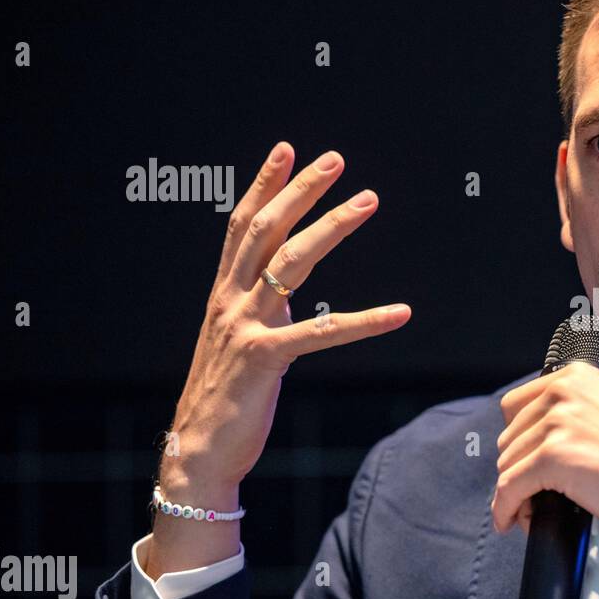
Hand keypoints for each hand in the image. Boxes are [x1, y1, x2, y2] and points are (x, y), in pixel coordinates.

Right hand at [149, 143, 411, 576]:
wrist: (197, 449)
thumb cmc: (226, 396)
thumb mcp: (238, 340)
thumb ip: (258, 308)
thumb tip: (282, 286)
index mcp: (224, 293)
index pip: (242, 226)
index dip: (263, 184)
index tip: (286, 149)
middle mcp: (230, 301)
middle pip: (266, 230)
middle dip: (300, 190)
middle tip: (335, 159)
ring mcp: (246, 327)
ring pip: (291, 262)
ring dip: (332, 227)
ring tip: (367, 199)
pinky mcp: (265, 359)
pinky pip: (322, 334)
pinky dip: (366, 322)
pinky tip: (401, 313)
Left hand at [491, 362, 598, 576]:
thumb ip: (575, 417)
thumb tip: (532, 444)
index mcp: (579, 376)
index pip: (517, 407)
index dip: (520, 442)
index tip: (527, 465)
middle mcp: (566, 390)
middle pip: (509, 437)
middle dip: (519, 470)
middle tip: (537, 496)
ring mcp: (560, 421)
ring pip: (507, 464)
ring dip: (516, 494)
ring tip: (537, 510)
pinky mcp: (556, 456)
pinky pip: (510, 487)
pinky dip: (506, 508)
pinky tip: (515, 521)